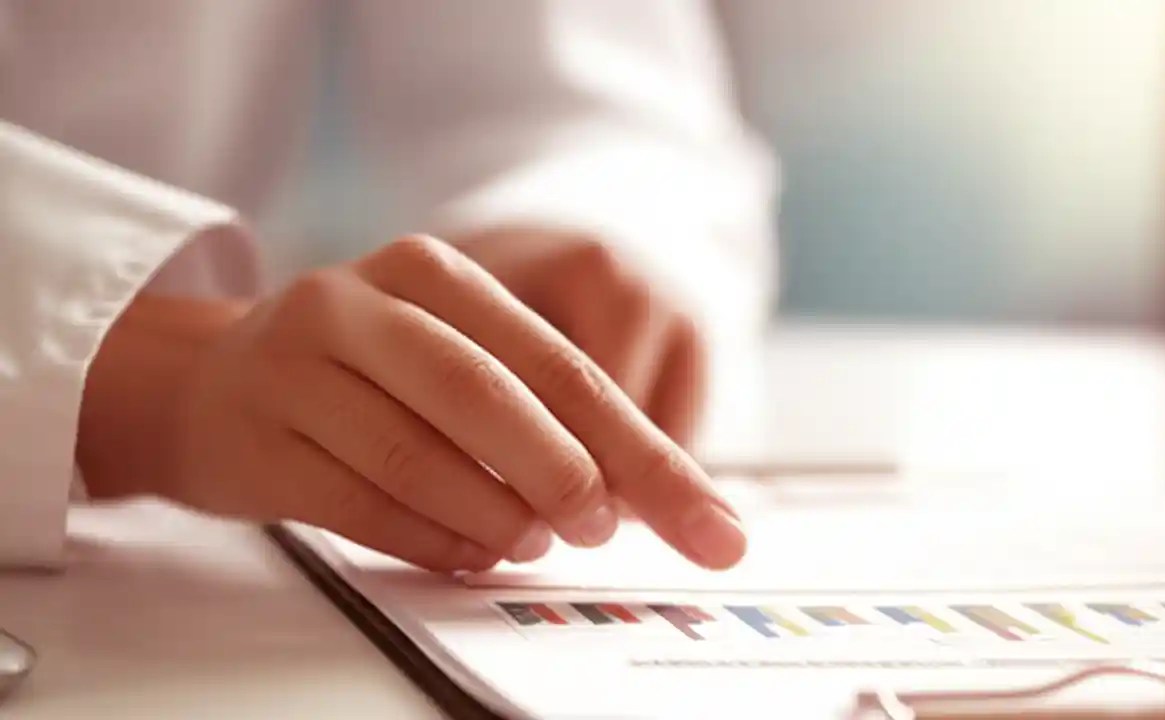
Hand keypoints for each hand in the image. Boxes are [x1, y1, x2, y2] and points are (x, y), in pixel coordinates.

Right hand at [77, 236, 745, 571]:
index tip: (708, 525)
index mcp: (434, 271)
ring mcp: (298, 367)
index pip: (564, 367)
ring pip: (422, 455)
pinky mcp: (259, 439)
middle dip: (566, 473)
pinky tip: (469, 555)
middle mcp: (361, 302)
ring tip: (533, 544)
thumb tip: (632, 498)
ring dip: (495, 516)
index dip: (644, 453)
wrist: (211, 381)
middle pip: (491, 395)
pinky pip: (363, 505)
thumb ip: (536, 411)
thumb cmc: (365, 374)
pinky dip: (430, 540)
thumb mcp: (450, 355)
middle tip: (605, 530)